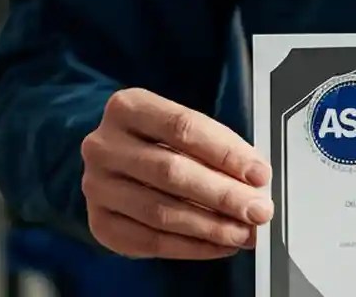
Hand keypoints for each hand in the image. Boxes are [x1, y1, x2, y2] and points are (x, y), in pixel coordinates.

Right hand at [81, 88, 273, 259]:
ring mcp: (96, 186)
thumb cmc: (162, 141)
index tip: (259, 174)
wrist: (118, 162)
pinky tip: (218, 246)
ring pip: (160, 211)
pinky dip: (189, 247)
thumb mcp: (188, 129)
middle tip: (257, 210)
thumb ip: (220, 149)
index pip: (184, 127)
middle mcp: (104, 146)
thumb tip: (256, 182)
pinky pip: (148, 241)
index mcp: (128, 108)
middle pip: (171, 171)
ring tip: (243, 232)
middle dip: (223, 195)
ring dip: (209, 226)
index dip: (226, 153)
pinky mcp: (99, 222)